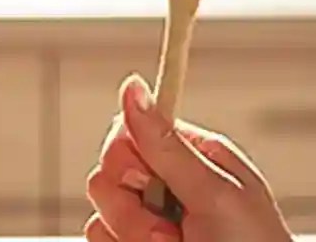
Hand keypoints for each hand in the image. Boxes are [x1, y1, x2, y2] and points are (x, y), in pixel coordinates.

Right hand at [83, 74, 293, 241]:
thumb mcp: (214, 194)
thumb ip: (166, 145)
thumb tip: (133, 88)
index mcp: (192, 159)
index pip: (131, 131)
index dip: (126, 155)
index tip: (145, 178)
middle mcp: (168, 187)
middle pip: (108, 174)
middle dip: (132, 210)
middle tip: (173, 230)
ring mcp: (151, 222)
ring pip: (101, 214)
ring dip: (134, 237)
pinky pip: (100, 240)